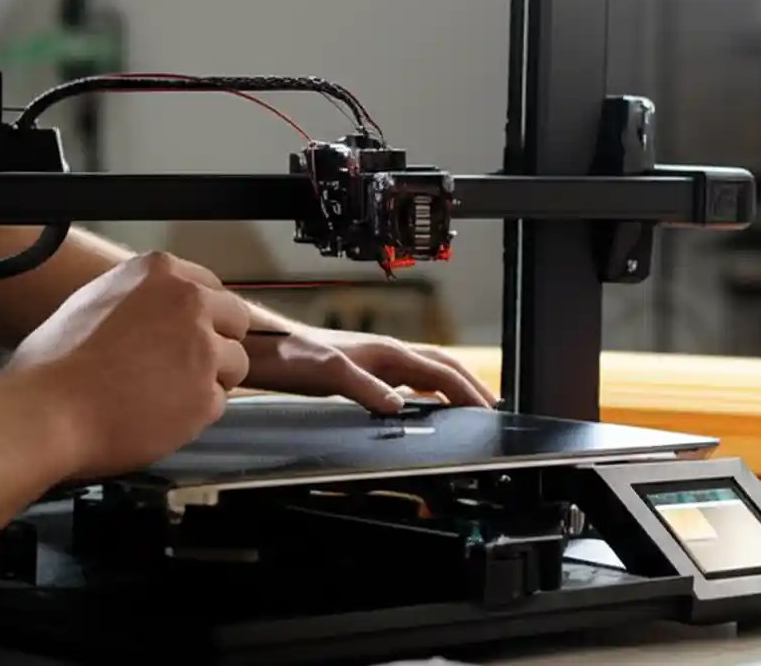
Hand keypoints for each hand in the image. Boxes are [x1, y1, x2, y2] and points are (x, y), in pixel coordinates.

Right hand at [5, 252, 250, 477]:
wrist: (46, 412)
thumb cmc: (52, 365)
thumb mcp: (93, 300)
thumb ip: (137, 298)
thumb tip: (154, 310)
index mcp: (160, 273)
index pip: (211, 287)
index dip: (202, 315)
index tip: (191, 331)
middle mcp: (189, 303)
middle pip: (236, 320)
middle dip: (218, 343)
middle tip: (186, 366)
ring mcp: (203, 350)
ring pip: (236, 365)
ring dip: (210, 380)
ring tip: (167, 395)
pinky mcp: (206, 396)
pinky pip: (216, 405)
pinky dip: (195, 415)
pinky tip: (159, 416)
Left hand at [242, 326, 496, 413]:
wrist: (268, 350)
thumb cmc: (294, 357)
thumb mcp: (331, 374)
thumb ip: (366, 388)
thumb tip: (397, 405)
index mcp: (388, 353)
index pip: (442, 371)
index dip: (469, 391)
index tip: (489, 408)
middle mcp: (387, 353)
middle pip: (443, 366)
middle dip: (472, 386)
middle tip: (493, 407)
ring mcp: (377, 361)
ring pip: (429, 370)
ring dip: (454, 386)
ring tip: (471, 404)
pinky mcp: (365, 370)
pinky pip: (410, 379)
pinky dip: (429, 391)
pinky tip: (426, 402)